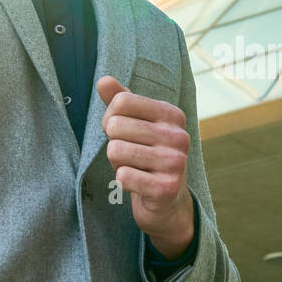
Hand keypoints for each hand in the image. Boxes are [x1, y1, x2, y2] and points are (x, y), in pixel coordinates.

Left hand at [97, 75, 194, 256]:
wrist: (167, 201)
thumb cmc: (147, 156)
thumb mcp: (136, 124)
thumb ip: (121, 101)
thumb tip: (103, 80)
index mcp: (172, 115)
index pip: (121, 102)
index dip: (111, 118)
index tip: (121, 132)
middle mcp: (178, 136)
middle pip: (116, 126)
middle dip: (113, 142)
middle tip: (128, 155)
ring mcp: (175, 163)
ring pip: (115, 150)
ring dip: (116, 163)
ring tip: (133, 168)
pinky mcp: (167, 188)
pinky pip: (123, 176)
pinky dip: (122, 181)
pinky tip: (136, 184)